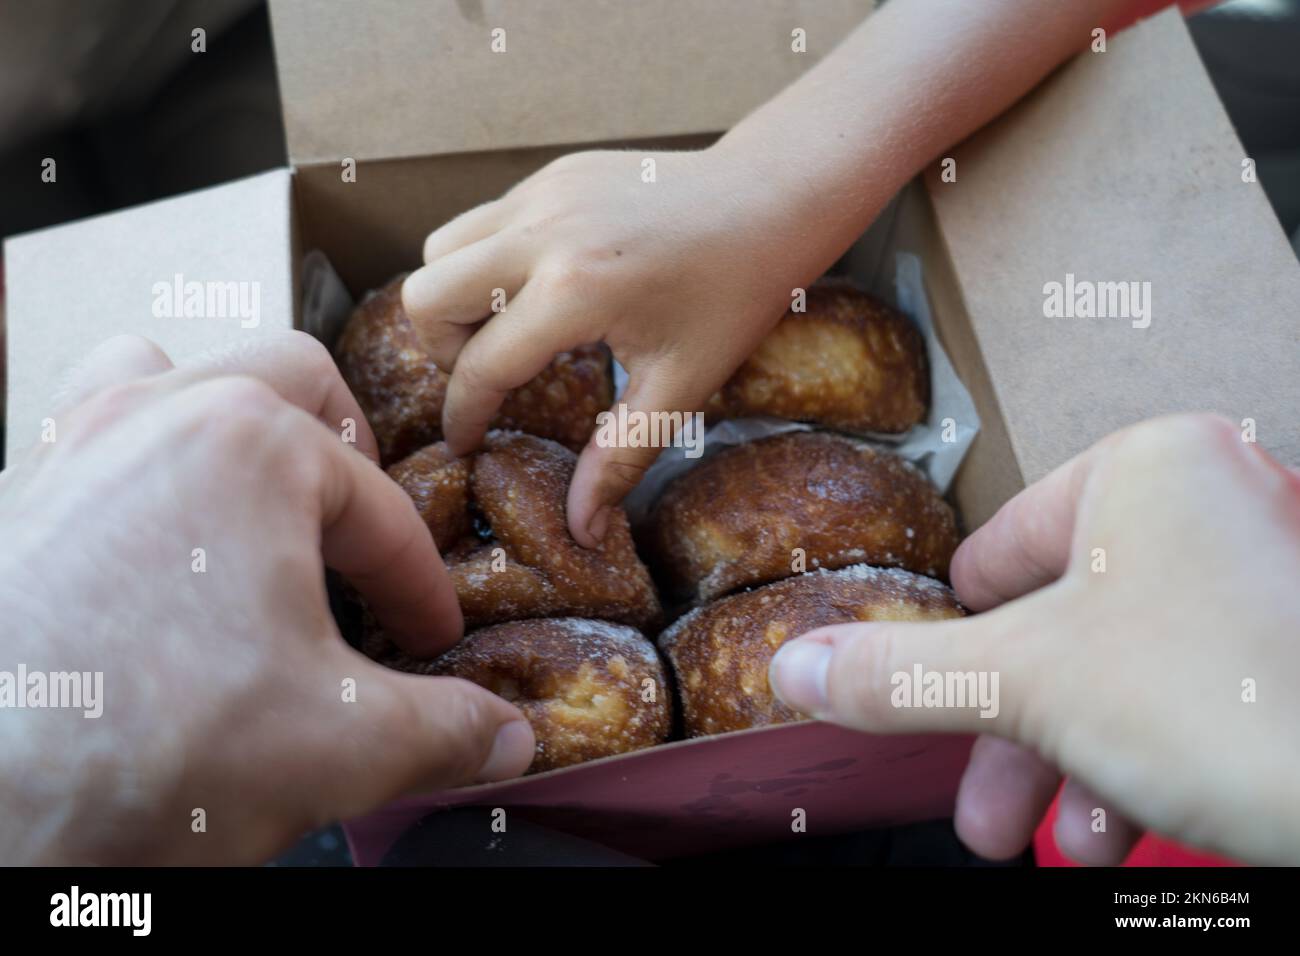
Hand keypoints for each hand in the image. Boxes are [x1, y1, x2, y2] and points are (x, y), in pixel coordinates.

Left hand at [0, 332, 533, 864]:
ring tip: (254, 496)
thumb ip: (446, 728)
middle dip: (346, 459)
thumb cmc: (150, 752)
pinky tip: (157, 538)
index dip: (420, 585)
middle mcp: (156, 414)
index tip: (430, 635)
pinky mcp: (14, 492)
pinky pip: (87, 425)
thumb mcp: (343, 745)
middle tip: (359, 541)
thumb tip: (505, 735)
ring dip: (228, 419)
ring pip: (175, 372)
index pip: (379, 511)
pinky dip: (139, 454)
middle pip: (293, 384)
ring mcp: (72, 443)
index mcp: (252, 445)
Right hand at [403, 147, 822, 545]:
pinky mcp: (553, 174)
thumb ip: (619, 458)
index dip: (464, 415)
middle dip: (442, 350)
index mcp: (576, 290)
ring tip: (508, 333)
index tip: (467, 442)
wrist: (770, 199)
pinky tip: (543, 290)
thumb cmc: (736, 295)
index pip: (481, 365)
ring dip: (456, 298)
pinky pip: (484, 221)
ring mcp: (543, 193)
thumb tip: (581, 532)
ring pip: (441, 249)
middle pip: (426, 295)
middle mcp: (543, 232)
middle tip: (487, 376)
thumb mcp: (682, 386)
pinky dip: (491, 262)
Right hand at [769, 414, 1299, 864]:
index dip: (956, 644)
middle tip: (980, 811)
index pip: (994, 556)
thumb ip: (896, 675)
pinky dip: (1143, 762)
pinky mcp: (1289, 643)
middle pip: (1058, 631)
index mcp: (1142, 468)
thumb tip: (795, 667)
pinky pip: (1186, 693)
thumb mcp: (1022, 687)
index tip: (932, 704)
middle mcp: (1209, 502)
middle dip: (1011, 737)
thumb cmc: (1231, 706)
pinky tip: (1123, 831)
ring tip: (1060, 843)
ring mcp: (1261, 572)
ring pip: (1120, 674)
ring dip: (1070, 767)